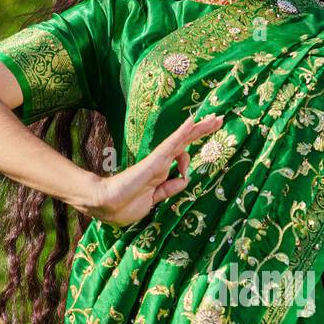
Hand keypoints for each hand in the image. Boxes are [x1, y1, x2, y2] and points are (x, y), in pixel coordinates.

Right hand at [86, 111, 223, 225]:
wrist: (105, 205)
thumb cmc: (125, 205)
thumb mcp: (153, 200)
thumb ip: (168, 190)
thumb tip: (184, 180)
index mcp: (161, 172)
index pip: (182, 154)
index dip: (195, 144)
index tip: (206, 141)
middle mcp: (161, 163)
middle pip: (185, 142)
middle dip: (202, 130)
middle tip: (218, 119)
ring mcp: (158, 160)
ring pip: (182, 139)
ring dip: (199, 128)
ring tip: (216, 119)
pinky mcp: (155, 161)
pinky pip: (171, 144)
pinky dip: (182, 132)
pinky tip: (192, 121)